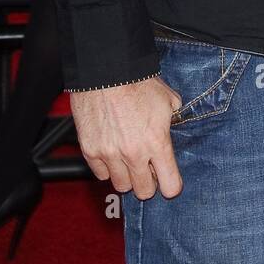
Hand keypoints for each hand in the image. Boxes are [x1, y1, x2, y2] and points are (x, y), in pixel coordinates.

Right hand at [70, 76, 183, 199]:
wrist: (106, 71)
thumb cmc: (138, 82)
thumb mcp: (168, 100)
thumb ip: (173, 120)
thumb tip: (173, 126)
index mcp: (157, 142)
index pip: (170, 186)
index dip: (171, 185)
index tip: (169, 182)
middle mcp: (134, 154)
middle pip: (144, 191)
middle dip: (148, 183)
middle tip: (148, 170)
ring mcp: (110, 154)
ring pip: (121, 186)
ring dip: (127, 175)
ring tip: (128, 160)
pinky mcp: (90, 151)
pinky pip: (101, 174)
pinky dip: (107, 167)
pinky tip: (112, 153)